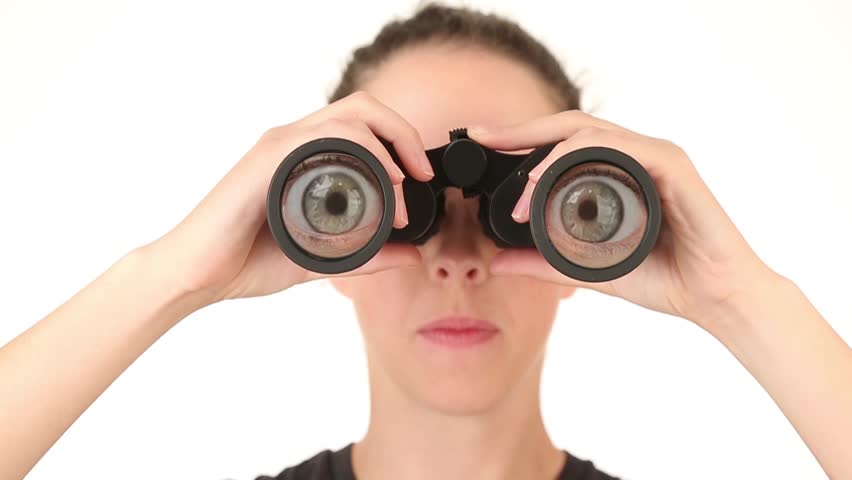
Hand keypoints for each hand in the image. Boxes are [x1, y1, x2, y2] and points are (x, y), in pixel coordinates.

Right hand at [141, 91, 434, 305]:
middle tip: (421, 174)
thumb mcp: (322, 260)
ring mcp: (279, 147)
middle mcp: (291, 142)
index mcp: (302, 157)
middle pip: (362, 108)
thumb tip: (412, 255)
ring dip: (388, 148)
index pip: (361, 123)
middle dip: (403, 134)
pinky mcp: (267, 160)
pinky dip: (364, 155)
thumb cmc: (247, 262)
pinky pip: (324, 138)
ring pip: (349, 117)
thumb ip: (367, 257)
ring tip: (404, 189)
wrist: (196, 276)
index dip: (399, 139)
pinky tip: (380, 183)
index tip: (420, 177)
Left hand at [468, 111, 775, 329]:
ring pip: (589, 133)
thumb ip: (546, 264)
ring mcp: (655, 155)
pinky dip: (579, 159)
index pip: (562, 143)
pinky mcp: (672, 166)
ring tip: (518, 189)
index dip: (521, 140)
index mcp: (619, 171)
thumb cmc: (665, 279)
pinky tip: (549, 181)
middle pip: (569, 126)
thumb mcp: (589, 271)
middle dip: (521, 130)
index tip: (481, 144)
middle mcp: (636, 155)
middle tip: (482, 138)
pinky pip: (619, 149)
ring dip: (545, 154)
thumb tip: (498, 262)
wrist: (717, 299)